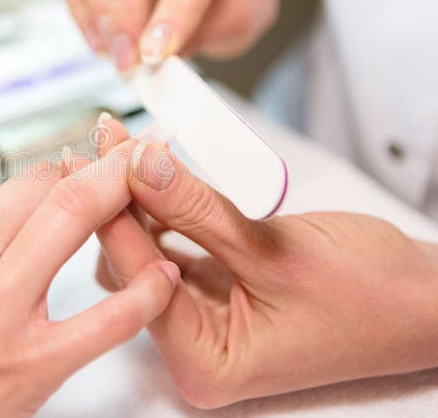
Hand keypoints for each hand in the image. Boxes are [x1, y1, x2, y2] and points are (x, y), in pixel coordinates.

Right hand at [47, 0, 279, 72]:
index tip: (158, 52)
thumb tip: (165, 52)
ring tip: (111, 47)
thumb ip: (217, 27)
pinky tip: (99, 35)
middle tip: (130, 56)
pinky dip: (76, 6)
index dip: (175, 10)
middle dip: (126, 7)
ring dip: (93, 1)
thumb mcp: (248, 8)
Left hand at [86, 118, 437, 407]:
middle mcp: (196, 346)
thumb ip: (197, 208)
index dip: (114, 211)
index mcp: (206, 361)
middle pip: (134, 267)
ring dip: (140, 203)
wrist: (426, 299)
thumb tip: (137, 163)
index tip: (97, 154)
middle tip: (111, 142)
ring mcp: (204, 317)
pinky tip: (160, 172)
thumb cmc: (372, 294)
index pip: (140, 278)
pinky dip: (167, 209)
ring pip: (147, 254)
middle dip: (121, 202)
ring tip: (133, 150)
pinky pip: (175, 245)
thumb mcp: (276, 249)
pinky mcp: (216, 289)